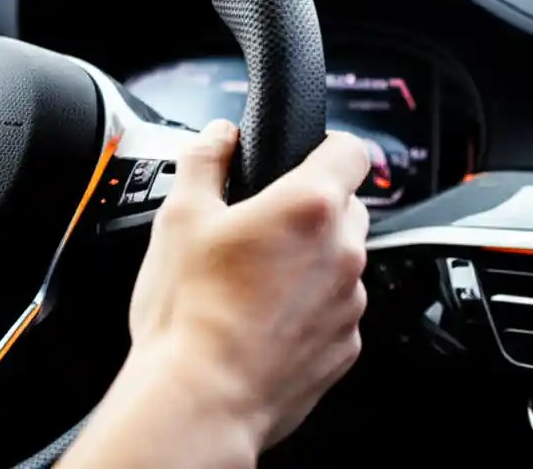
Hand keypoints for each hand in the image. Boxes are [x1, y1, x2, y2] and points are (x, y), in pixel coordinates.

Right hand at [127, 120, 370, 449]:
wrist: (201, 396)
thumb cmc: (190, 310)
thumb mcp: (180, 216)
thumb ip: (206, 160)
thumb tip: (220, 136)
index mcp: (309, 205)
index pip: (351, 150)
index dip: (326, 146)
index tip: (302, 157)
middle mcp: (343, 251)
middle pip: (346, 207)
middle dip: (310, 208)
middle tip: (259, 226)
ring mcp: (349, 303)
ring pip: (341, 261)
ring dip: (310, 261)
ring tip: (252, 281)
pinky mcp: (345, 347)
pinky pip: (334, 310)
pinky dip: (308, 308)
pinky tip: (261, 319)